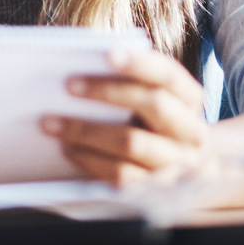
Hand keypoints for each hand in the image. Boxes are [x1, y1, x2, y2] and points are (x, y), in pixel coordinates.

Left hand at [43, 47, 207, 187]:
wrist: (187, 174)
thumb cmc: (157, 125)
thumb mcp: (158, 102)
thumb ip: (133, 83)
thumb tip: (83, 70)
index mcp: (191, 100)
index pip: (169, 75)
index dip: (141, 63)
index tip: (108, 53)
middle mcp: (192, 132)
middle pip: (153, 105)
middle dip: (108, 92)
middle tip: (68, 85)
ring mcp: (177, 165)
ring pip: (132, 142)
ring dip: (87, 131)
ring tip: (52, 122)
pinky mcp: (156, 191)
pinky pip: (121, 175)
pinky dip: (90, 160)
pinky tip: (68, 149)